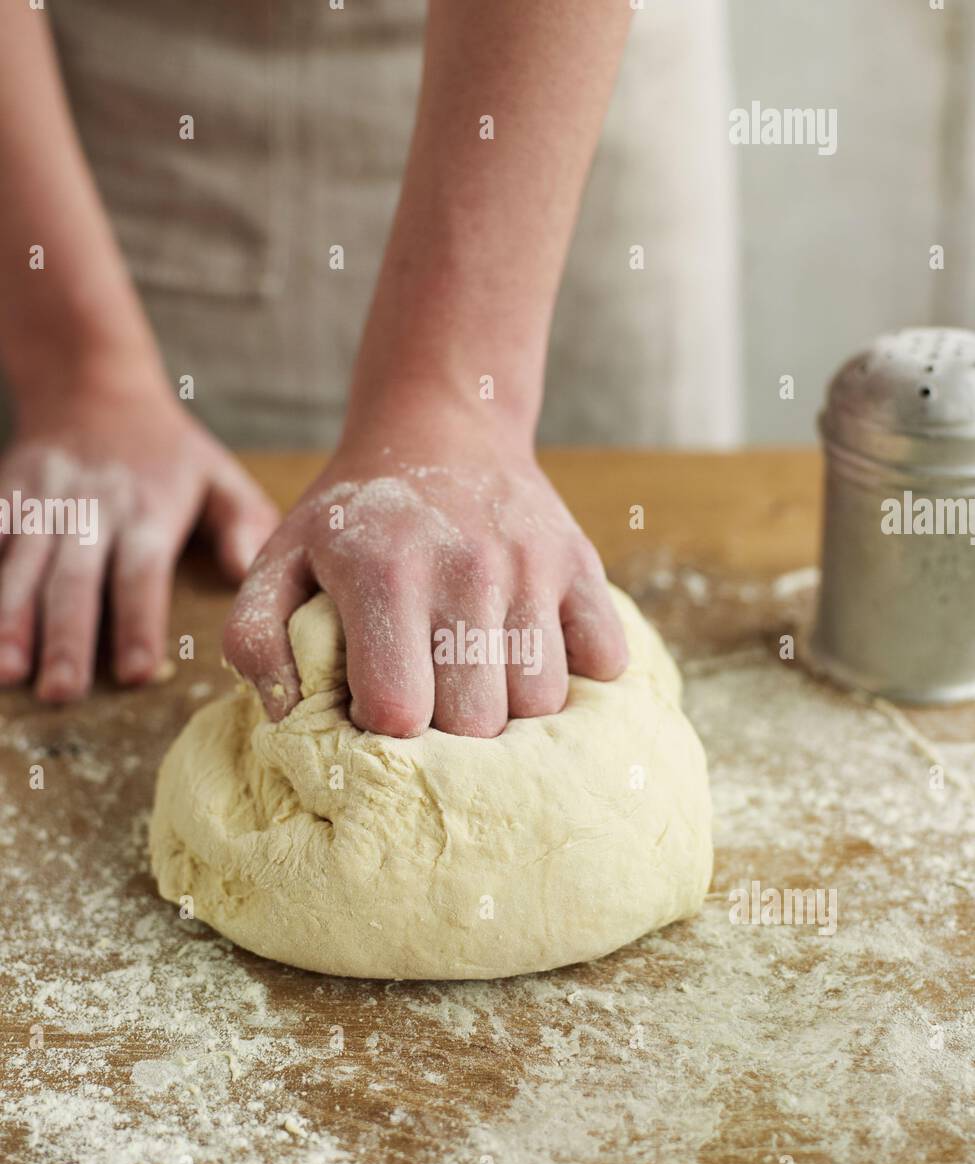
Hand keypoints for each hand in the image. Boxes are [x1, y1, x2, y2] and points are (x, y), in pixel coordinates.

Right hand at [0, 381, 278, 700]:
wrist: (91, 382)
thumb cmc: (166, 450)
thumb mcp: (219, 474)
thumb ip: (242, 524)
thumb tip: (247, 571)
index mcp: (147, 510)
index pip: (141, 573)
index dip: (138, 622)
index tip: (135, 672)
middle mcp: (90, 509)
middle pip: (76, 579)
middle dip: (66, 638)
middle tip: (61, 692)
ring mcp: (41, 503)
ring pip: (22, 566)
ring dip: (11, 620)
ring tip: (8, 673)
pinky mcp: (5, 496)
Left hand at [223, 404, 626, 736]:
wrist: (440, 426)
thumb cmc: (353, 515)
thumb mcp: (279, 559)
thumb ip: (255, 639)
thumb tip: (289, 718)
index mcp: (384, 575)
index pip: (399, 711)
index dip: (385, 730)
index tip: (378, 710)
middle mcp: (466, 570)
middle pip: (478, 721)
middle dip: (450, 732)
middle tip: (432, 700)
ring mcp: (532, 567)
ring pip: (542, 701)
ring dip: (510, 707)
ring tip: (478, 678)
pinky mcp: (581, 564)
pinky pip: (603, 661)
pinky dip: (575, 672)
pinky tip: (530, 654)